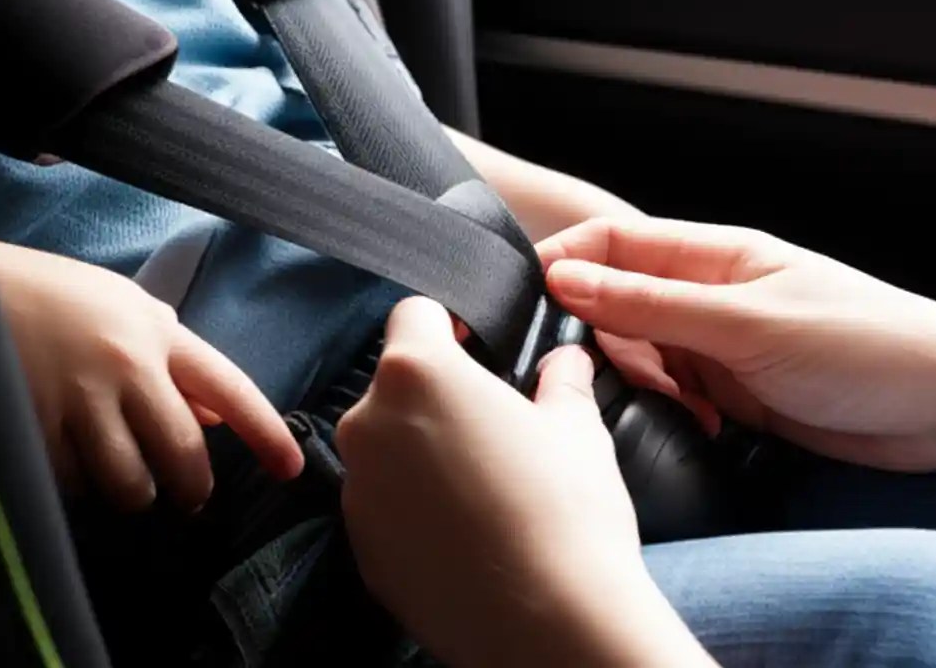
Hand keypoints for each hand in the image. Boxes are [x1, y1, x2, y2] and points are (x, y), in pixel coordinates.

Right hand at [0, 241, 301, 511]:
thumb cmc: (52, 297)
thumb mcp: (122, 311)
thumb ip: (171, 360)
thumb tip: (215, 413)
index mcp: (157, 332)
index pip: (229, 387)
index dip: (266, 432)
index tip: (292, 468)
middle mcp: (126, 364)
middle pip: (182, 451)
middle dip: (192, 487)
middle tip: (188, 498)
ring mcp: (76, 396)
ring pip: (128, 480)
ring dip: (132, 494)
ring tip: (123, 481)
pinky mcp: (31, 424)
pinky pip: (71, 482)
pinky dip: (75, 485)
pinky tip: (67, 464)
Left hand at [337, 297, 714, 667]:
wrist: (549, 621)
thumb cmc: (566, 511)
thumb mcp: (577, 429)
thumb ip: (561, 380)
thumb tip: (564, 359)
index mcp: (417, 374)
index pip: (414, 314)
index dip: (451, 325)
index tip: (481, 349)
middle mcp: (368, 424)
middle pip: (397, 384)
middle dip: (439, 394)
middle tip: (495, 425)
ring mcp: (358, 490)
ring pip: (387, 446)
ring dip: (422, 450)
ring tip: (485, 485)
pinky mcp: (361, 547)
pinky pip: (385, 503)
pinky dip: (415, 506)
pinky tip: (467, 530)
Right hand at [536, 217, 935, 471]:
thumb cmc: (867, 344)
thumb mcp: (745, 323)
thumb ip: (653, 306)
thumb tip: (568, 279)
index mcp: (717, 256)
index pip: (617, 242)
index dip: (567, 262)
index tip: (527, 298)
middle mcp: (715, 296)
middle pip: (621, 303)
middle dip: (603, 337)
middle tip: (608, 374)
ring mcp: (727, 346)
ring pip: (647, 356)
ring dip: (644, 382)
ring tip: (678, 402)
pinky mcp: (743, 393)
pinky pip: (681, 397)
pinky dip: (676, 412)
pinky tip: (702, 425)